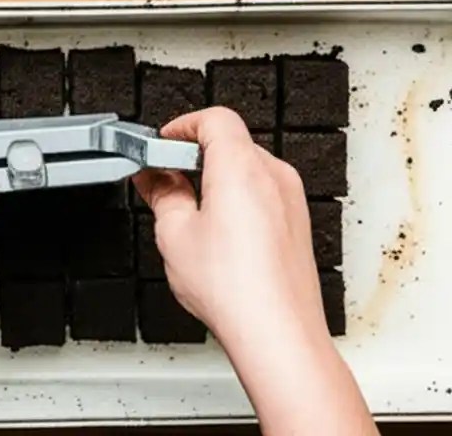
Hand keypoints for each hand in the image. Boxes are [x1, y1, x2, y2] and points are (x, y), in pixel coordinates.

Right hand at [132, 107, 375, 435]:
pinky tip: (217, 232)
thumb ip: (162, 194)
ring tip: (189, 211)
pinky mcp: (297, 221)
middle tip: (165, 179)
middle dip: (194, 156)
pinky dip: (238, 198)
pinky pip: (264, 193)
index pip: (214, 119)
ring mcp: (291, 199)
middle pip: (231, 142)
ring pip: (248, 168)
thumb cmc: (235, 290)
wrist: (277, 331)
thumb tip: (154, 178)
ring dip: (216, 178)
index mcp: (241, 167)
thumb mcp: (175, 234)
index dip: (182, 126)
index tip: (163, 144)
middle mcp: (273, 176)